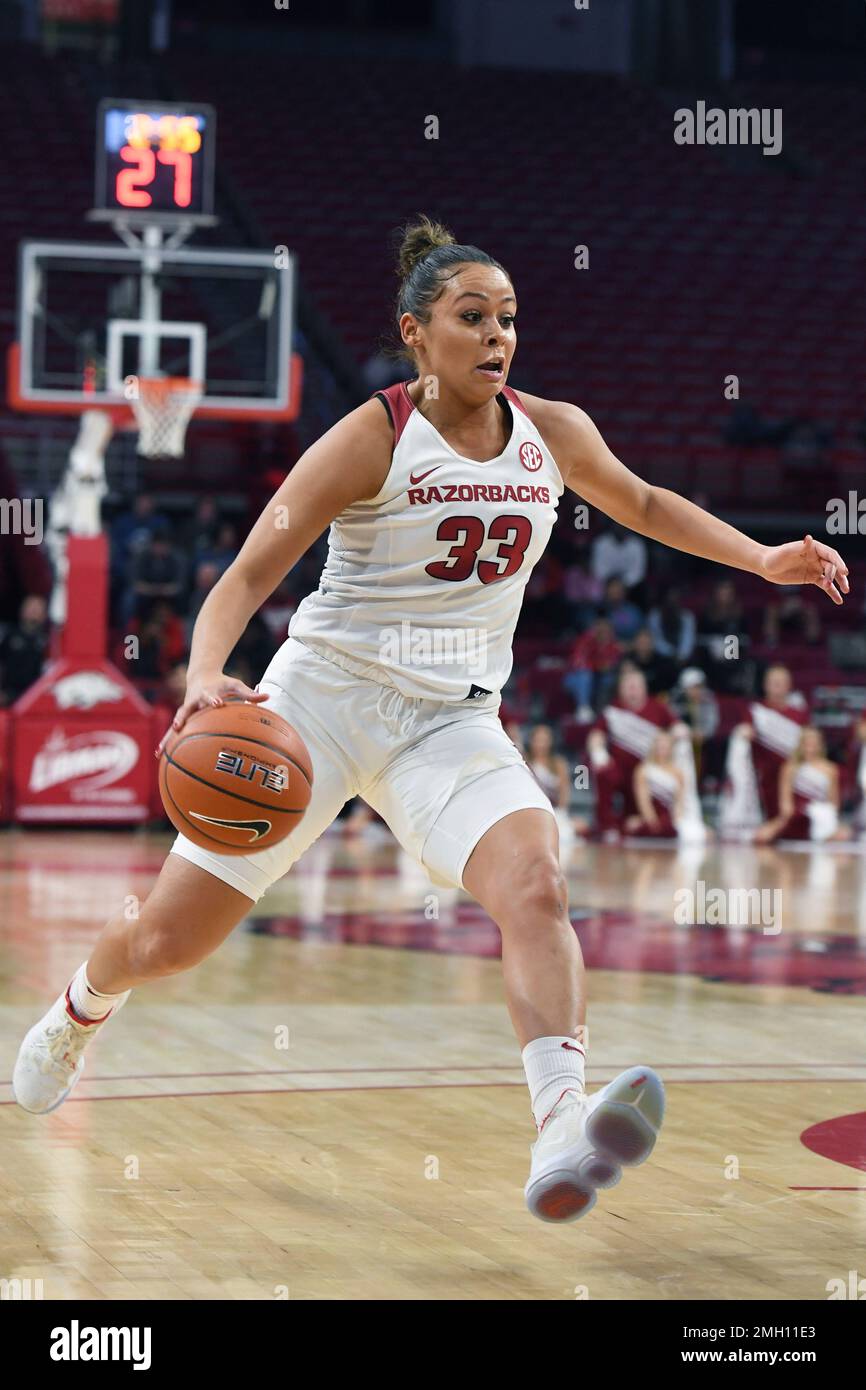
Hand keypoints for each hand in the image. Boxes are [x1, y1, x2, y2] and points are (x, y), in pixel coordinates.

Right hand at [155, 673, 269, 756]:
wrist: (201, 677)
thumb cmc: (222, 684)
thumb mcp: (235, 685)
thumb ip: (250, 693)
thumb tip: (267, 696)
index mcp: (207, 693)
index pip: (210, 696)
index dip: (213, 700)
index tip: (218, 704)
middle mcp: (193, 702)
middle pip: (185, 710)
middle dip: (183, 718)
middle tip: (179, 726)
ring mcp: (186, 711)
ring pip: (175, 724)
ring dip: (168, 736)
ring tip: (161, 750)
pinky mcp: (183, 719)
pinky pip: (174, 732)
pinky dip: (167, 742)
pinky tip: (160, 755)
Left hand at [760, 534, 848, 604]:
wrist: (766, 566)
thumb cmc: (775, 557)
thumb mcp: (786, 552)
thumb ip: (800, 547)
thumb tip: (809, 539)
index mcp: (814, 548)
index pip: (831, 555)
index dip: (839, 563)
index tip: (844, 572)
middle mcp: (817, 557)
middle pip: (832, 566)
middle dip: (836, 575)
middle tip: (830, 584)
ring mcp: (815, 568)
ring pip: (832, 576)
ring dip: (839, 583)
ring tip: (845, 592)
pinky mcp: (811, 578)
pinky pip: (825, 585)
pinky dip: (832, 592)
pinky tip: (838, 600)